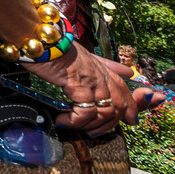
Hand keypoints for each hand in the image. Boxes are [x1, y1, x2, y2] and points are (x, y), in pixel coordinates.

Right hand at [26, 46, 161, 136]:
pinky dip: (75, 121)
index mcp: (103, 68)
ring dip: (90, 125)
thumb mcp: (84, 54)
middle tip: (94, 133)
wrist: (42, 40)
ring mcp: (92, 80)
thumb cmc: (58, 48)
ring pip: (104, 112)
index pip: (124, 89)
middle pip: (118, 105)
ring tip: (74, 126)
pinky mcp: (79, 85)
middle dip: (109, 124)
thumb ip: (105, 64)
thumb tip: (127, 73)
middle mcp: (101, 74)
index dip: (132, 107)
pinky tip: (62, 121)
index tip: (131, 121)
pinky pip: (85, 112)